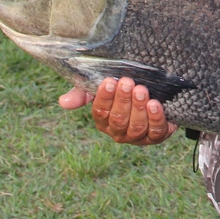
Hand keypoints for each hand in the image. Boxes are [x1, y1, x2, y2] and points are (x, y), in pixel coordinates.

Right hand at [58, 78, 175, 145]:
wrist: (157, 91)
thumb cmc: (125, 89)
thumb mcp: (105, 86)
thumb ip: (84, 93)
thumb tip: (63, 102)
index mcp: (103, 121)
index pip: (100, 112)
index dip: (104, 98)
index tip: (109, 81)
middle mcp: (118, 132)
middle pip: (118, 120)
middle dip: (123, 100)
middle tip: (128, 82)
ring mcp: (137, 137)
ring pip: (136, 127)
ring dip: (139, 108)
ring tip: (141, 90)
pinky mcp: (157, 136)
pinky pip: (156, 131)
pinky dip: (155, 118)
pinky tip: (155, 104)